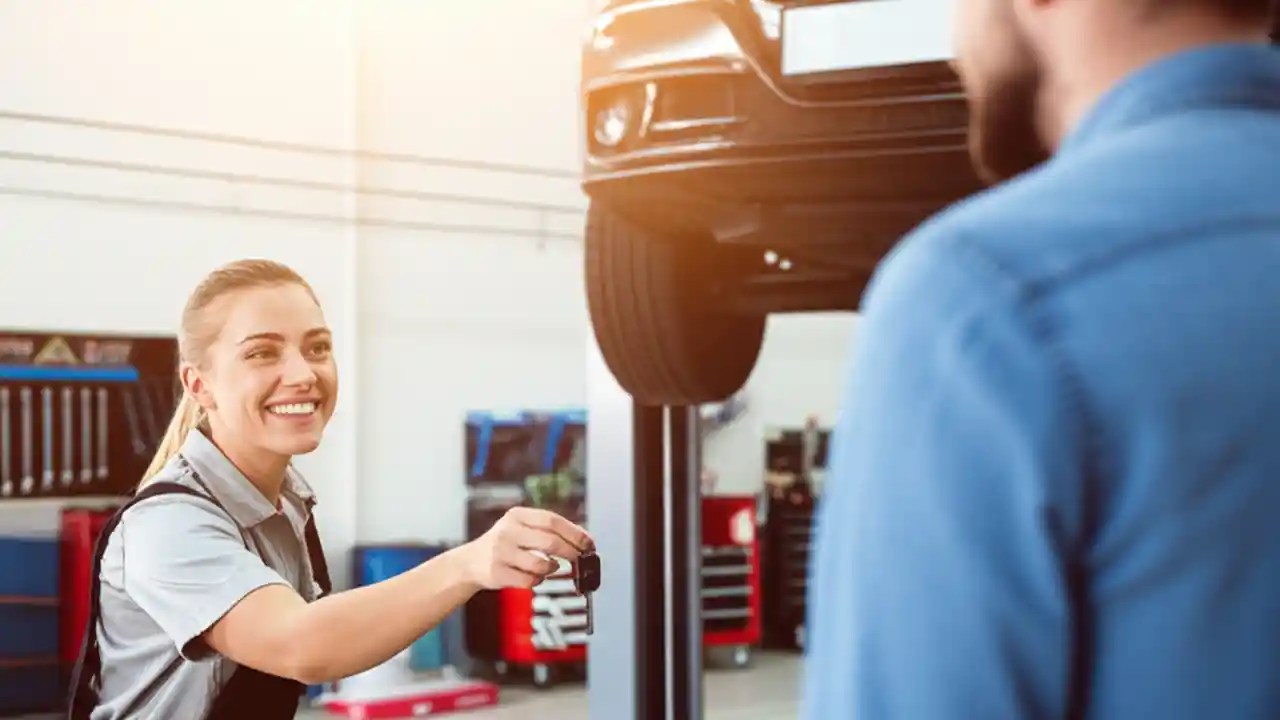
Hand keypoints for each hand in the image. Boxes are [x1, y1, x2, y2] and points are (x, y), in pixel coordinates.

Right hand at [460, 507, 593, 590]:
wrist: (470, 562)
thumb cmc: (503, 543)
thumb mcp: (520, 527)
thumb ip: (548, 530)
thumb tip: (583, 538)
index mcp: (516, 516)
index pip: (552, 520)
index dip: (574, 532)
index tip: (588, 542)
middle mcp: (507, 531)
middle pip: (550, 542)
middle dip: (571, 552)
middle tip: (580, 558)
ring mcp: (501, 552)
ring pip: (541, 564)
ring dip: (552, 568)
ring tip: (551, 566)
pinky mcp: (497, 573)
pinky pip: (529, 580)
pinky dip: (537, 580)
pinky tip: (535, 575)